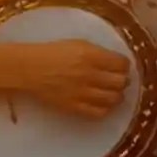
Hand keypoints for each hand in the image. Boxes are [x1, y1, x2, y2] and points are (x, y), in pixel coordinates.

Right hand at [16, 40, 130, 118]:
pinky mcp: (75, 107)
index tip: (121, 67)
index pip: (122, 64)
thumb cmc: (54, 52)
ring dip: (117, 95)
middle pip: (121, 82)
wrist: (31, 68)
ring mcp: (83, 93)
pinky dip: (106, 109)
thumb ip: (99, 52)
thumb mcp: (79, 43)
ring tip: (112, 92)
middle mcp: (90, 74)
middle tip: (118, 80)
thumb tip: (117, 63)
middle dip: (123, 81)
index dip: (125, 66)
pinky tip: (103, 103)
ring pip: (113, 99)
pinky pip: (99, 112)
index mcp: (91, 55)